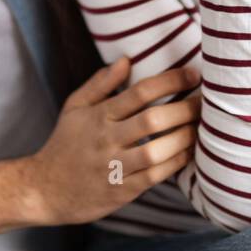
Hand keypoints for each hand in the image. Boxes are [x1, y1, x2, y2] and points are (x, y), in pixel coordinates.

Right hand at [26, 57, 200, 225]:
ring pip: (156, 151)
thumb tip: (126, 59)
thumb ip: (101, 83)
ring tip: (202, 126)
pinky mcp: (121, 191)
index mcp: (98, 115)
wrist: (44, 189)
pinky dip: (176, 163)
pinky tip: (189, 152)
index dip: (170, 81)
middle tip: (205, 101)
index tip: (192, 74)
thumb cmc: (65, 143)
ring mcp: (114, 167)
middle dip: (184, 108)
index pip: (139, 92)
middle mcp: (107, 139)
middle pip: (152, 120)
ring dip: (184, 137)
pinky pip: (154, 177)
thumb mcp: (75, 107)